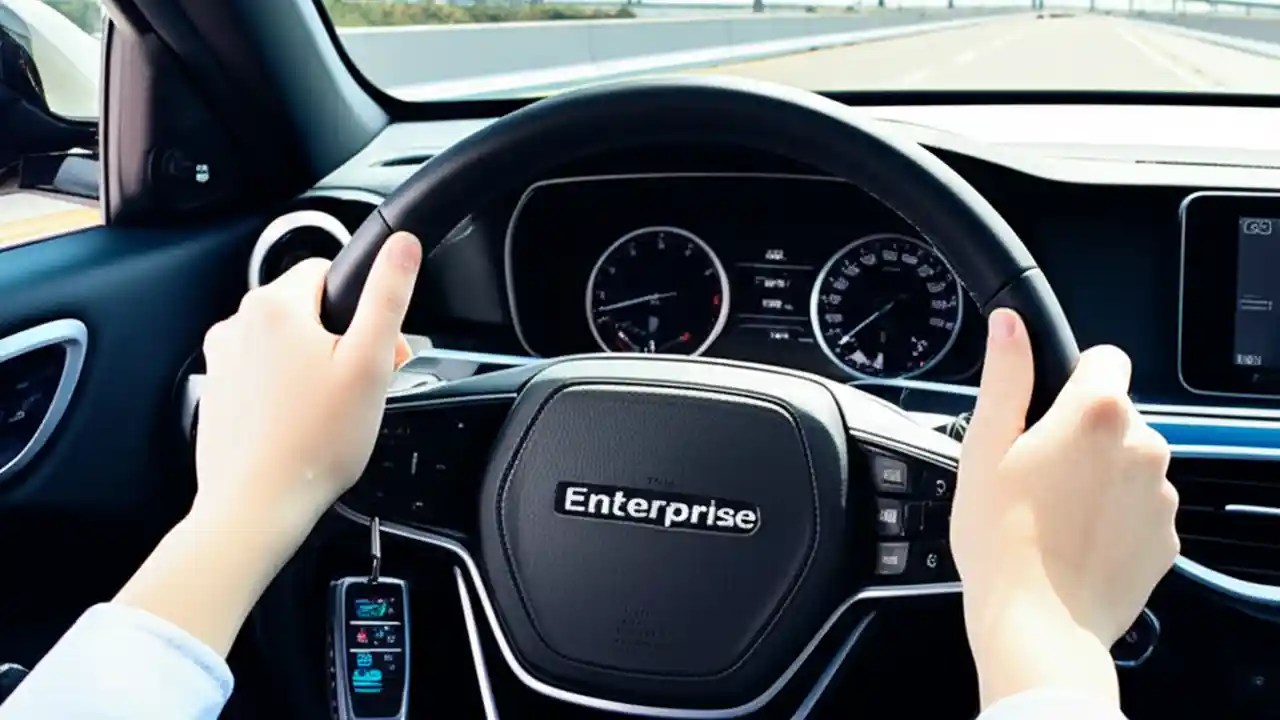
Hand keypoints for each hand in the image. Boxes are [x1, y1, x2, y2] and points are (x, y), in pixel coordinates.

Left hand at [195, 232, 420, 534]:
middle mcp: (238, 323)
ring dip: (312, 364)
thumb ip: (387, 295)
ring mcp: (222, 358)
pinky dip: (285, 389)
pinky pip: (263, 372)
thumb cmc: (314, 443)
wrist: (257, 506)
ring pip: (285, 341)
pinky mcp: (218, 390)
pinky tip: (301, 422)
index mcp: (275, 305)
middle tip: (359, 386)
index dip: (362, 308)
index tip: (374, 349)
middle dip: (339, 339)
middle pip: (307, 308)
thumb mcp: (369, 363)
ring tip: (329, 409)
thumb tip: (401, 244)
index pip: (328, 272)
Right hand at [951, 309, 1178, 708]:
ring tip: (1053, 512)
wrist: (1038, 624)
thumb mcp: (984, 447)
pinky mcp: (1167, 537)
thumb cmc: (1002, 539)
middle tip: (1035, 473)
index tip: (1045, 410)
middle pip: (1115, 415)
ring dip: (1100, 476)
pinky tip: (1076, 539)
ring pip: (1130, 463)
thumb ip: (1006, 377)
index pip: (1105, 359)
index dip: (1071, 377)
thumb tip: (1010, 326)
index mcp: (1097, 414)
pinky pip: (1141, 508)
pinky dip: (1114, 517)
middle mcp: (1144, 446)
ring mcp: (1162, 495)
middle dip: (1082, 434)